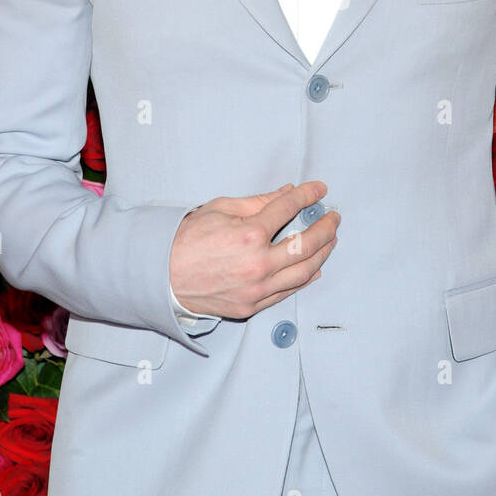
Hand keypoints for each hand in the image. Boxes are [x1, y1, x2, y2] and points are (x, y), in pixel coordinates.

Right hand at [169, 181, 338, 319]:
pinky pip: (287, 292)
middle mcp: (258, 264)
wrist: (161, 276)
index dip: (308, 195)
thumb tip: (287, 193)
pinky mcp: (251, 305)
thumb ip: (258, 202)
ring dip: (322, 254)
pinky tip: (314, 268)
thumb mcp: (220, 209)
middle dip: (326, 228)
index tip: (319, 190)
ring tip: (330, 241)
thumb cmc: (185, 241)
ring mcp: (256, 288)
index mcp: (249, 234)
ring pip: (303, 271)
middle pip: (306, 244)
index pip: (290, 209)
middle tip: (333, 218)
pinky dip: (304, 279)